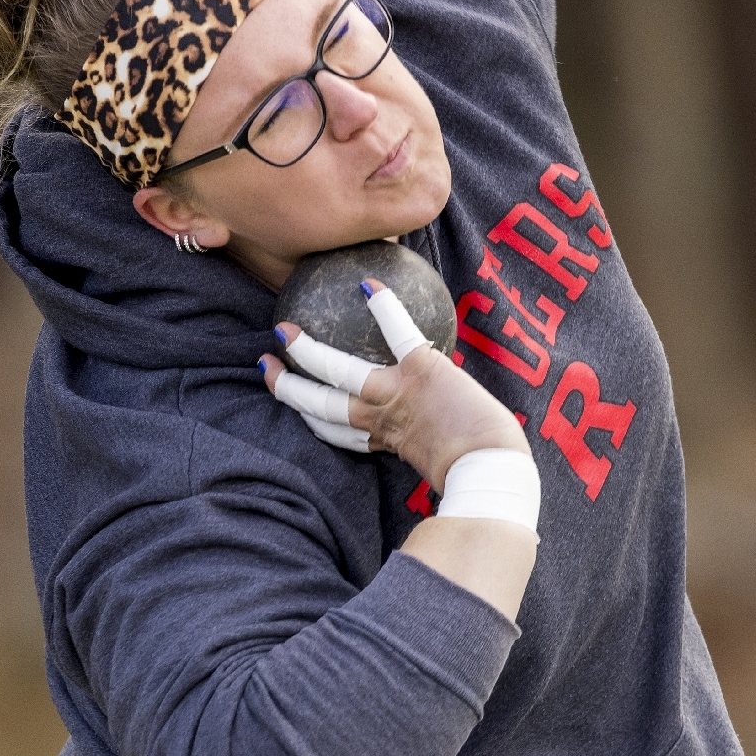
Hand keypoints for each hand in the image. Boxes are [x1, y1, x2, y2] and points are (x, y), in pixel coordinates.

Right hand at [261, 279, 529, 491]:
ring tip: (284, 331)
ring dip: (308, 351)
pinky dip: (384, 307)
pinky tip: (368, 283)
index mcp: (382, 438)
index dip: (305, 412)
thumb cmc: (476, 472)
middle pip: (319, 403)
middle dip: (286, 385)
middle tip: (264, 363)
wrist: (490, 471)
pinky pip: (398, 332)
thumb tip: (428, 430)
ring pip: (339, 372)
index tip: (289, 399)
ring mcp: (395, 391)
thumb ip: (424, 439)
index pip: (332, 428)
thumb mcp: (437, 459)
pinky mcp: (421, 369)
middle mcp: (379, 416)